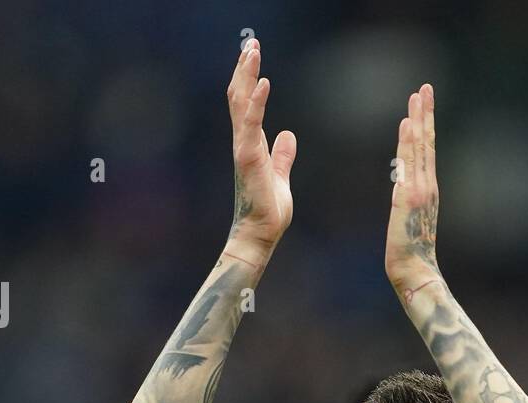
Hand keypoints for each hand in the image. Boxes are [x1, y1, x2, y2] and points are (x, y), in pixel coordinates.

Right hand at [225, 39, 295, 262]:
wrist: (261, 233)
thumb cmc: (268, 210)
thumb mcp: (280, 176)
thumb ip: (282, 155)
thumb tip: (288, 135)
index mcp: (250, 144)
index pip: (246, 104)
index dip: (248, 79)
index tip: (252, 55)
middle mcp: (243, 142)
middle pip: (239, 97)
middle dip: (244, 69)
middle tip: (252, 43)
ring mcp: (243, 148)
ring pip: (241, 104)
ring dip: (246, 76)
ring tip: (252, 50)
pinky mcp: (248, 158)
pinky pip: (251, 124)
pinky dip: (256, 102)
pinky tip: (262, 82)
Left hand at [385, 83, 441, 296]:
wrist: (415, 273)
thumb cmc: (410, 254)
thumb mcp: (408, 222)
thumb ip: (406, 202)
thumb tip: (401, 189)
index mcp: (428, 191)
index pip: (427, 152)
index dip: (426, 126)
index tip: (424, 103)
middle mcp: (428, 186)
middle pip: (428, 142)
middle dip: (427, 113)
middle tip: (425, 87)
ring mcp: (421, 190)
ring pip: (421, 148)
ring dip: (419, 119)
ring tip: (418, 95)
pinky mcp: (410, 198)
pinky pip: (410, 164)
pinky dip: (410, 142)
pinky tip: (408, 123)